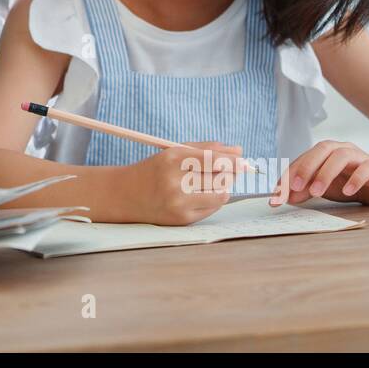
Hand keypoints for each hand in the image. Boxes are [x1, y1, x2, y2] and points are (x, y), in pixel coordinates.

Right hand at [123, 141, 247, 224]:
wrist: (124, 195)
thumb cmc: (154, 170)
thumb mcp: (173, 152)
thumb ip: (205, 149)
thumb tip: (239, 150)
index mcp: (172, 158)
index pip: (213, 158)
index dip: (232, 160)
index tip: (244, 159)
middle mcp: (175, 180)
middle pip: (220, 176)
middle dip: (230, 172)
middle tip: (231, 170)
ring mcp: (178, 202)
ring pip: (220, 194)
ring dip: (223, 187)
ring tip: (213, 182)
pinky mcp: (182, 219)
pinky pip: (212, 208)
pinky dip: (213, 200)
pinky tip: (202, 195)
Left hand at [270, 140, 368, 206]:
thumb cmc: (351, 182)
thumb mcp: (325, 188)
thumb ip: (305, 190)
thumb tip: (282, 198)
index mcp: (325, 153)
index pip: (303, 160)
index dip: (288, 176)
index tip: (276, 195)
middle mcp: (341, 150)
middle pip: (321, 150)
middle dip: (306, 168)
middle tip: (294, 187)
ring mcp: (360, 157)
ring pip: (342, 157)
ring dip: (326, 173)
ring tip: (316, 192)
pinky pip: (366, 168)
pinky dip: (355, 179)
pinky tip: (347, 192)